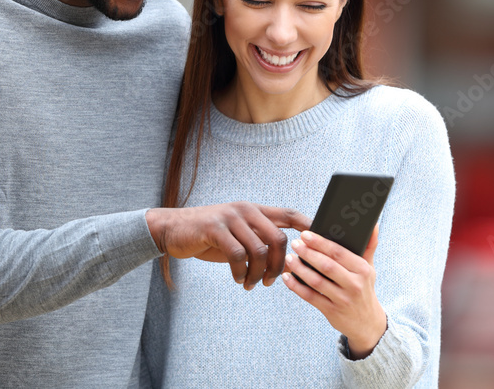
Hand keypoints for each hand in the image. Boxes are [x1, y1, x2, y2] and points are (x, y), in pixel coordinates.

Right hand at [146, 203, 309, 289]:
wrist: (174, 229)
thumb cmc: (209, 235)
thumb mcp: (237, 233)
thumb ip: (258, 239)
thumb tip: (285, 258)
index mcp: (254, 210)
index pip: (289, 214)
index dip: (307, 226)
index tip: (320, 242)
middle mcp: (246, 210)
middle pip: (279, 238)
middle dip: (280, 265)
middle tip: (271, 282)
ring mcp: (230, 218)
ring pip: (259, 250)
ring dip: (259, 273)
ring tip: (252, 284)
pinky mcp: (215, 229)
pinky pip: (238, 255)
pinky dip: (241, 272)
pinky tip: (238, 279)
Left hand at [281, 225, 386, 358]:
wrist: (367, 323)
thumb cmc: (364, 288)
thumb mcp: (369, 268)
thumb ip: (369, 245)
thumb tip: (373, 224)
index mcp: (362, 270)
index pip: (339, 253)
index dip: (320, 243)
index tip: (305, 234)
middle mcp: (354, 285)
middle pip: (327, 266)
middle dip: (308, 253)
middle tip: (295, 243)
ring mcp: (342, 299)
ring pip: (317, 282)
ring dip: (300, 269)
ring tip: (289, 258)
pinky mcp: (331, 311)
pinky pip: (310, 297)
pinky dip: (297, 287)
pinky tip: (287, 278)